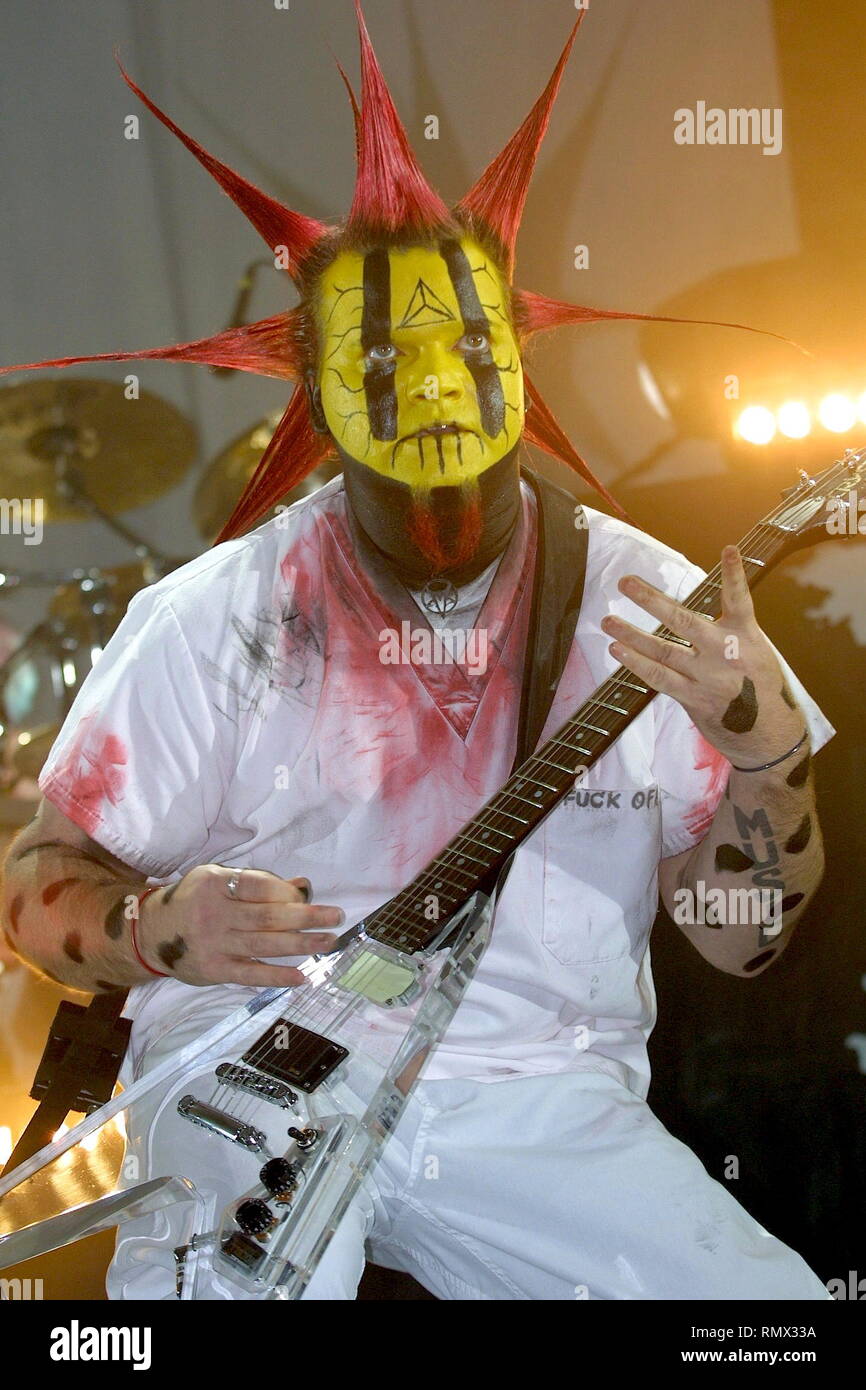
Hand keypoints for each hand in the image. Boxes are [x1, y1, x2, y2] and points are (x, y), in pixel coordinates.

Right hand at [136, 865, 343, 986]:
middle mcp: (214, 913)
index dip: (287, 892)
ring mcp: (213, 944)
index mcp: (215, 883)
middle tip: (336, 917)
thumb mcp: (217, 881)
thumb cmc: (193, 901)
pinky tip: (302, 976)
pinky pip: (251, 974)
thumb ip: (258, 883)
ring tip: (328, 941)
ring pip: (265, 944)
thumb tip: (302, 885)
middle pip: (268, 916)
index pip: (260, 886)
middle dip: (307, 917)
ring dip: (301, 944)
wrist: (150, 933)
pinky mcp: (213, 970)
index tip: (308, 898)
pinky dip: (277, 976)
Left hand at [600, 545, 806, 765]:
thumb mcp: (757, 653)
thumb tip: (692, 617)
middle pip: (683, 621)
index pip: (739, 599)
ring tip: (608, 620)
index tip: (728, 550)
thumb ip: (730, 633)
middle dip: (651, 600)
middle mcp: (725, 652)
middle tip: (625, 582)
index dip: (734, 574)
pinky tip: (618, 650)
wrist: (768, 736)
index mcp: (746, 636)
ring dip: (632, 634)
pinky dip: (637, 663)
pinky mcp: (693, 698)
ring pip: (663, 650)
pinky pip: (659, 678)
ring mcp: (707, 676)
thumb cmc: (760, 689)